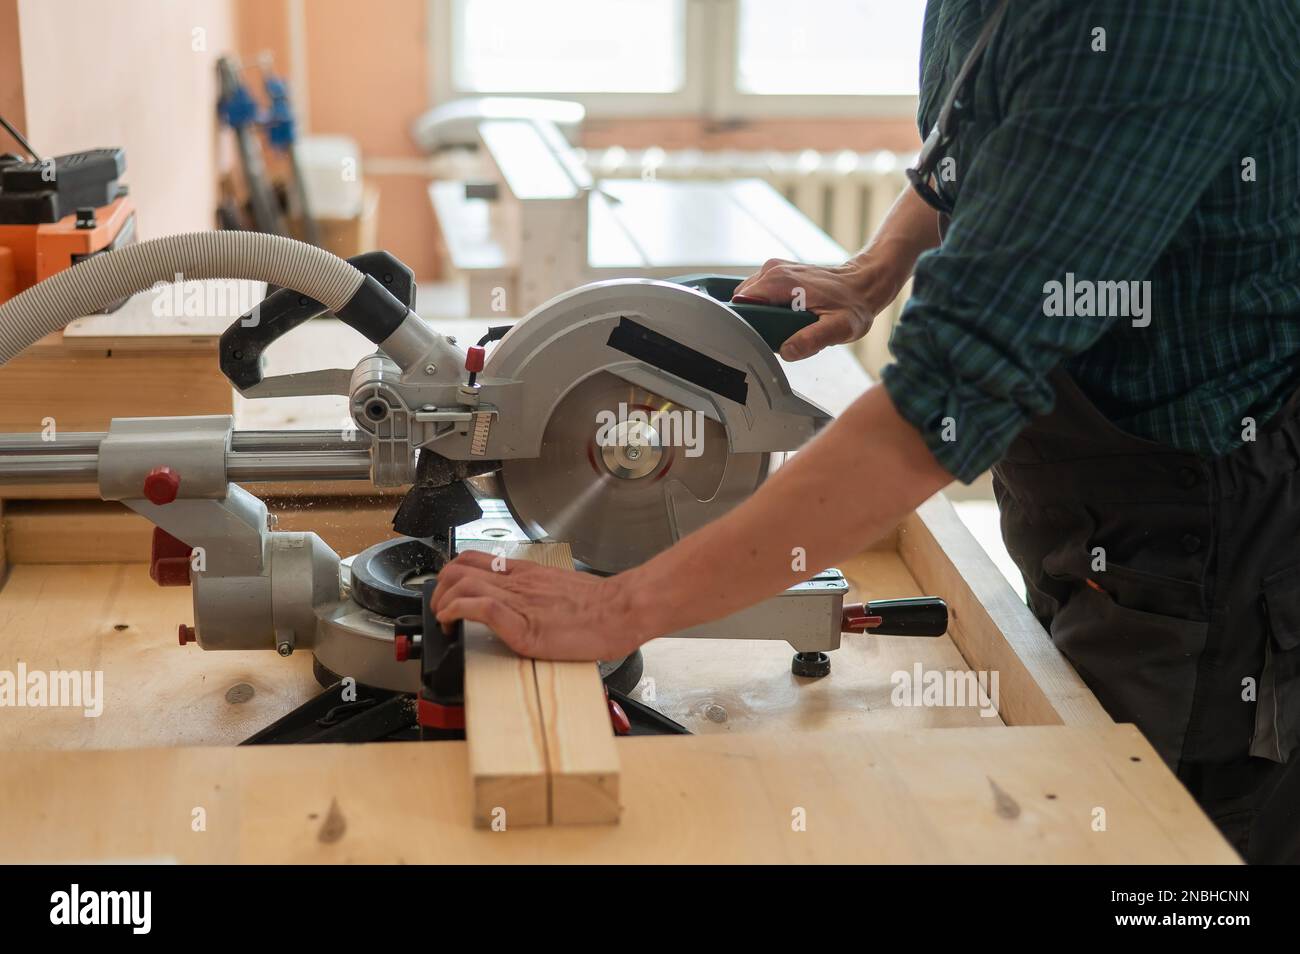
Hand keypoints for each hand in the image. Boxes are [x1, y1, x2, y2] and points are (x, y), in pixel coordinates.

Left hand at [430, 550, 646, 659]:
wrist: (623, 610)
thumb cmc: (603, 607)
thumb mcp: (562, 589)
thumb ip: (539, 593)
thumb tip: (528, 605)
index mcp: (526, 574)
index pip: (475, 560)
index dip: (452, 575)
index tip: (449, 593)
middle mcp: (518, 583)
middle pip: (459, 569)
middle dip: (439, 590)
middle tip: (440, 610)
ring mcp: (520, 602)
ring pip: (462, 584)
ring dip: (442, 604)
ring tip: (443, 622)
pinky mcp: (524, 626)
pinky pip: (480, 608)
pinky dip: (457, 613)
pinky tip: (454, 626)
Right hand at [733, 258, 899, 360]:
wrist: (864, 283)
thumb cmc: (854, 304)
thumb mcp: (839, 328)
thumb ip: (812, 340)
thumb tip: (787, 351)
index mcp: (780, 281)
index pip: (740, 304)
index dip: (745, 325)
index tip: (758, 340)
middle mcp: (772, 270)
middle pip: (742, 304)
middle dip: (755, 323)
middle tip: (780, 336)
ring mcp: (773, 269)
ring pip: (748, 301)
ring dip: (761, 317)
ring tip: (785, 327)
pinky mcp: (776, 273)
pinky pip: (758, 296)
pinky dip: (766, 310)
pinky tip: (785, 318)